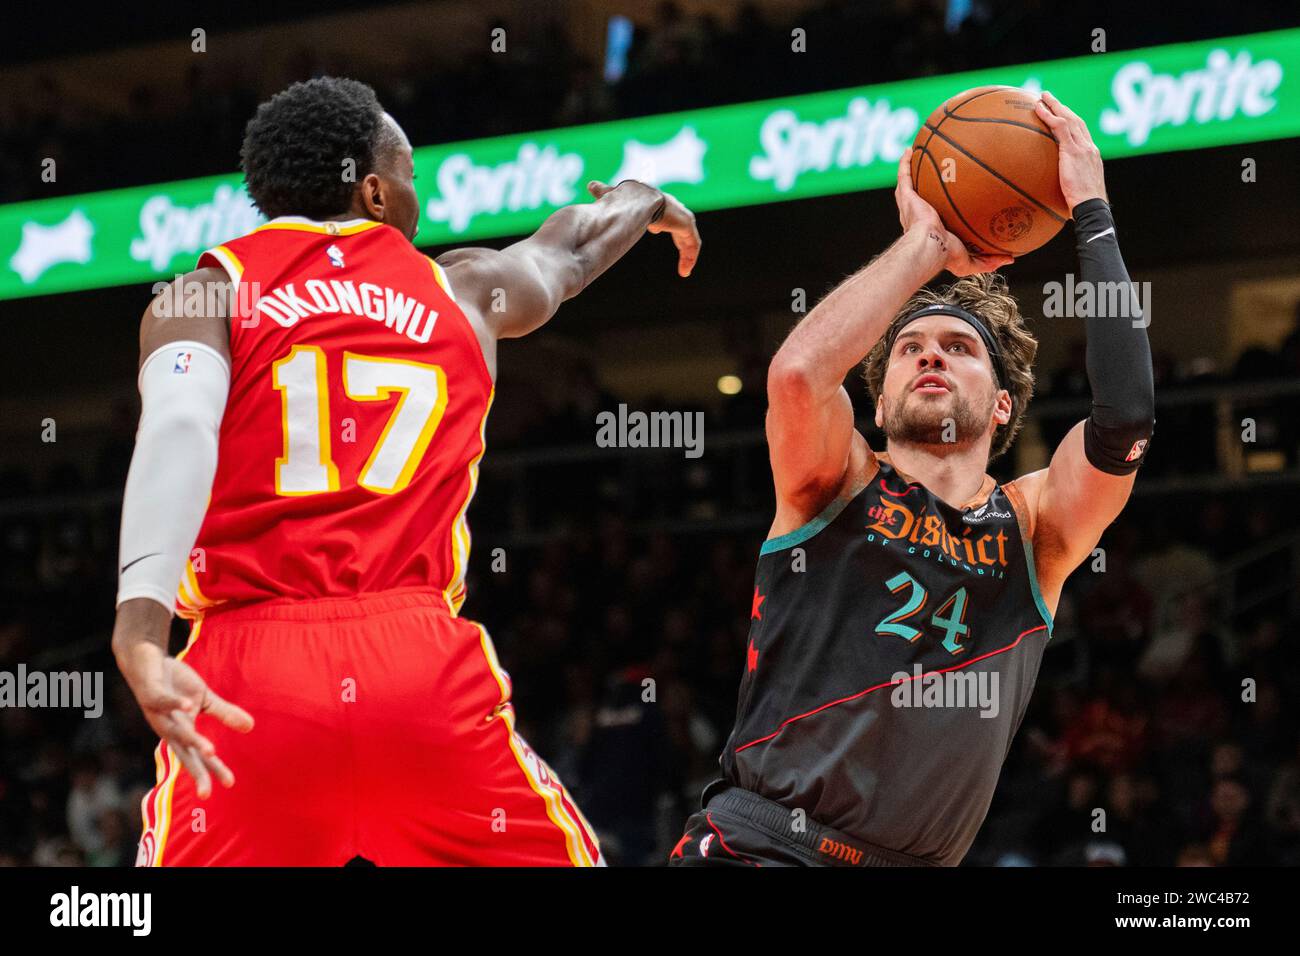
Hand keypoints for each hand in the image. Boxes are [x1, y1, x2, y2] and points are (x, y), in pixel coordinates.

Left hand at [114, 612, 253, 798]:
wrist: (145, 658)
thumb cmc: (173, 681)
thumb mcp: (204, 698)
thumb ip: (224, 714)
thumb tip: (250, 727)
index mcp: (181, 729)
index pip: (200, 755)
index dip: (214, 769)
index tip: (230, 784)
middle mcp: (168, 727)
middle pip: (184, 753)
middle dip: (196, 772)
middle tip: (205, 793)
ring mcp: (158, 713)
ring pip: (175, 731)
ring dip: (192, 741)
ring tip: (211, 751)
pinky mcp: (150, 694)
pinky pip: (164, 701)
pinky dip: (177, 704)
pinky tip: (191, 705)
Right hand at [588, 180, 700, 276]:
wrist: (636, 199)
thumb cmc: (624, 198)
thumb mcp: (613, 198)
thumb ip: (604, 193)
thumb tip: (590, 185)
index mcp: (657, 203)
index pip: (663, 214)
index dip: (660, 224)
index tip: (655, 230)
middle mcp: (672, 209)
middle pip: (679, 227)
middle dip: (680, 244)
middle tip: (680, 262)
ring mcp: (681, 216)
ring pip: (688, 239)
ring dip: (687, 256)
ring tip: (684, 272)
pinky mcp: (687, 224)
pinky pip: (693, 244)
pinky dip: (690, 258)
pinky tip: (685, 271)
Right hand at [895, 149, 1012, 276]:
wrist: (930, 247)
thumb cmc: (945, 255)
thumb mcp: (970, 261)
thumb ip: (988, 260)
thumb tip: (1010, 259)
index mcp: (931, 227)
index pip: (936, 213)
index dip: (941, 204)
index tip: (951, 194)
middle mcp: (918, 214)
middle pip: (921, 195)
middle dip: (925, 183)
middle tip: (935, 169)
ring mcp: (910, 204)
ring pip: (909, 183)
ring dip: (911, 169)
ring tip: (917, 153)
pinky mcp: (906, 196)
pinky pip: (904, 175)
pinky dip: (905, 162)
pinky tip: (910, 149)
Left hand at [1035, 91, 1107, 211]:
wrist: (1090, 206)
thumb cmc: (1083, 207)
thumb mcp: (1076, 192)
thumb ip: (1068, 185)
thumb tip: (1053, 193)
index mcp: (1091, 155)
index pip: (1081, 133)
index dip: (1071, 121)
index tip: (1061, 114)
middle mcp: (1089, 147)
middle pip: (1076, 120)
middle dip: (1063, 107)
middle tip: (1050, 98)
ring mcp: (1083, 147)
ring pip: (1068, 119)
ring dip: (1055, 105)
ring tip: (1042, 97)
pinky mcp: (1074, 151)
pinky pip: (1060, 127)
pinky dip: (1049, 116)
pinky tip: (1038, 109)